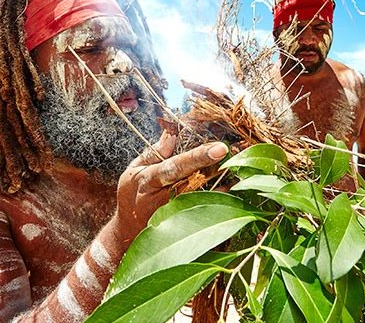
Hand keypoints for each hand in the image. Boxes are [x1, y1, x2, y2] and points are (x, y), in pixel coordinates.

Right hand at [104, 133, 228, 254]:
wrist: (126, 231)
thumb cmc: (131, 196)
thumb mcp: (134, 170)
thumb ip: (154, 153)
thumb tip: (173, 133)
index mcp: (148, 181)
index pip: (175, 166)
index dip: (198, 157)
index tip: (220, 148)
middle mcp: (161, 200)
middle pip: (195, 183)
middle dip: (217, 169)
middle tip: (238, 154)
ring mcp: (173, 216)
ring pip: (203, 199)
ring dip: (222, 184)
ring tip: (238, 168)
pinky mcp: (182, 226)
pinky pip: (206, 211)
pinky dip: (220, 199)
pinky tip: (231, 189)